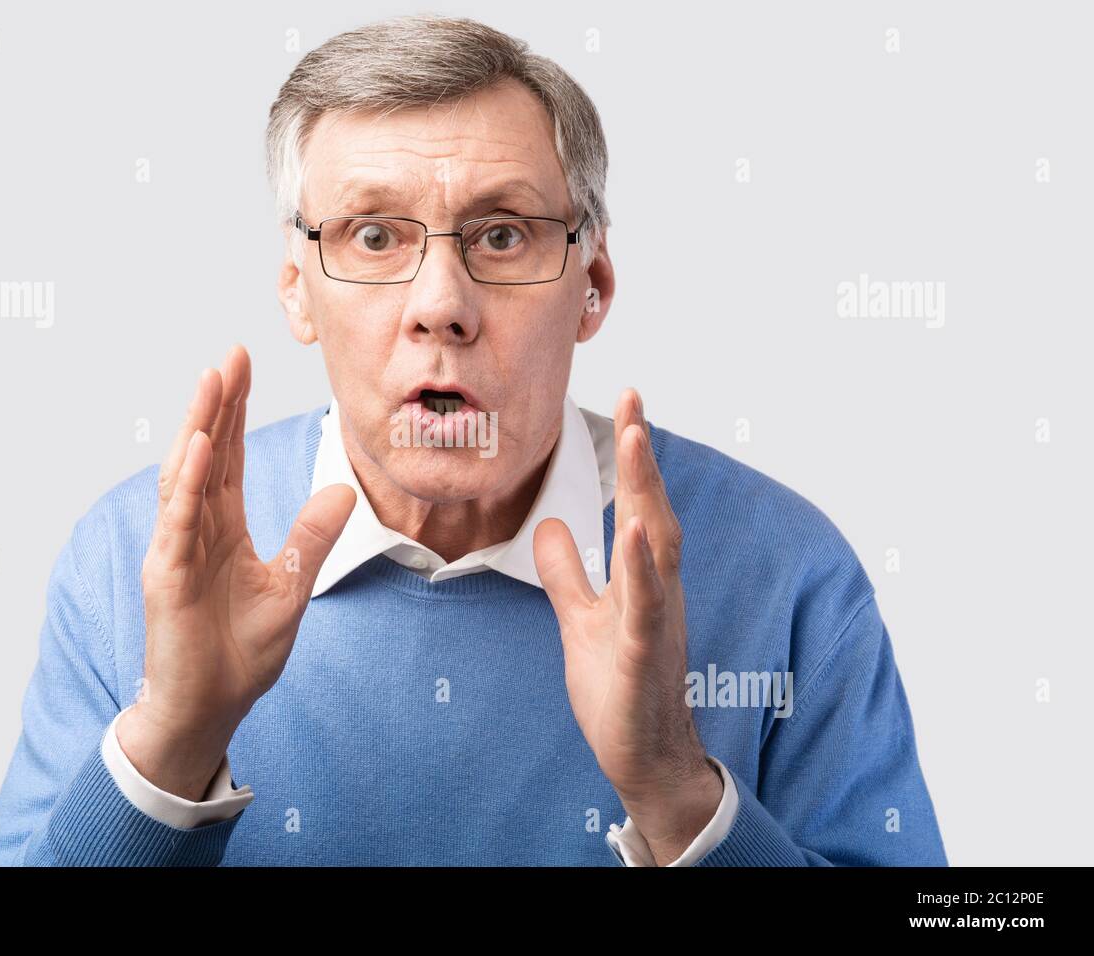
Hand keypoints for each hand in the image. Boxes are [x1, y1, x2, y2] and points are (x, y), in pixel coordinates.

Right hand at [118, 345, 355, 800]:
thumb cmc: (239, 653)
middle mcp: (194, 530)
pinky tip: (201, 448)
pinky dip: (189, 484)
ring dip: (199, 427)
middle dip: (219, 403)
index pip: (229, 457)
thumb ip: (311, 536)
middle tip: (232, 353)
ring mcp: (176, 550)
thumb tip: (344, 489)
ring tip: (212, 381)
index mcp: (222, 529)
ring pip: (186, 476)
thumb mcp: (291, 585)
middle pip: (207, 454)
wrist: (209, 709)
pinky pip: (178, 523)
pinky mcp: (166, 578)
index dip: (236, 410)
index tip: (244, 363)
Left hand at [534, 388, 721, 863]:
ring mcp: (655, 620)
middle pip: (651, 510)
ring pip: (656, 546)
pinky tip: (628, 529)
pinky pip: (645, 605)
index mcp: (640, 579)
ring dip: (644, 491)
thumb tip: (550, 522)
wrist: (645, 758)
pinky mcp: (644, 655)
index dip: (632, 457)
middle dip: (642, 455)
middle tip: (635, 397)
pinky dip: (638, 565)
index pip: (636, 505)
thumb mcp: (582, 621)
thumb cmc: (620, 690)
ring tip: (635, 440)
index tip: (629, 401)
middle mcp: (656, 590)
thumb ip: (566, 573)